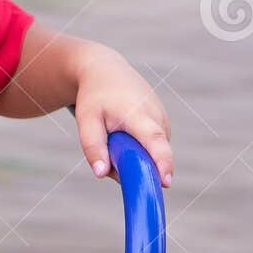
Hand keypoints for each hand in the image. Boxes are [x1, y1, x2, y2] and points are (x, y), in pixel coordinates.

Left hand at [71, 45, 173, 186]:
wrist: (106, 70)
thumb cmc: (95, 97)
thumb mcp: (86, 120)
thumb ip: (93, 146)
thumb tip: (101, 174)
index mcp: (138, 113)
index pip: (154, 140)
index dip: (162, 162)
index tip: (166, 182)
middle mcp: (157, 117)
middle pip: (153, 155)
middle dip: (135, 165)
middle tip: (111, 145)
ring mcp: (164, 120)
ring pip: (150, 154)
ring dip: (132, 155)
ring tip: (114, 132)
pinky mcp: (164, 125)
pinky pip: (152, 148)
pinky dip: (137, 148)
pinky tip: (125, 132)